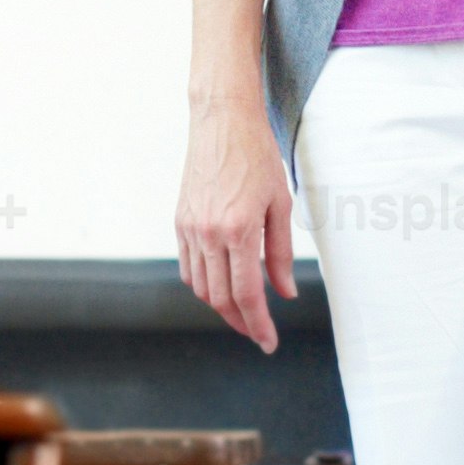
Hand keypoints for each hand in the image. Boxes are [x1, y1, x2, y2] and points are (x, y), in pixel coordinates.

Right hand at [176, 94, 296, 352]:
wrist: (222, 121)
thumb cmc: (258, 157)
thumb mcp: (280, 204)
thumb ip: (280, 254)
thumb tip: (283, 293)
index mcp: (239, 230)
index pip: (247, 295)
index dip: (258, 325)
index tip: (268, 343)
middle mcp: (209, 234)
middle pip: (220, 298)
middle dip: (241, 322)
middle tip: (258, 333)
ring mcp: (190, 228)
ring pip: (201, 287)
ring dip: (221, 306)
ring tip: (243, 310)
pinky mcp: (180, 221)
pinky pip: (189, 267)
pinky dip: (204, 284)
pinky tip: (221, 284)